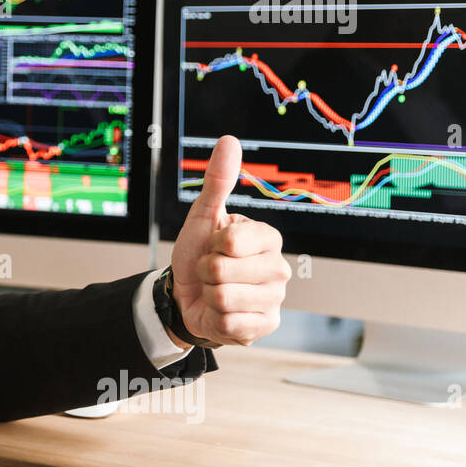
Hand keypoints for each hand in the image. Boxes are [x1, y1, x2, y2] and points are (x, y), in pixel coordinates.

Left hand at [169, 135, 290, 346]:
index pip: (231, 241)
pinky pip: (231, 323)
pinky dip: (217, 318)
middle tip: (211, 272)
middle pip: (222, 271)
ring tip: (216, 291)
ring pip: (224, 298)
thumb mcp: (203, 217)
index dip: (211, 245)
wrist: (187, 297)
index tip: (214, 246)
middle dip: (206, 272)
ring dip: (209, 295)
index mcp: (267, 238)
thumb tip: (229, 140)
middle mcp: (278, 268)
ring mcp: (275, 299)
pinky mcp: (266, 326)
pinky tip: (223, 313)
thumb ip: (218, 181)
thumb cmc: (199, 254)